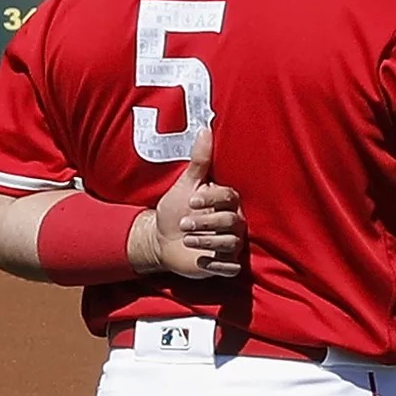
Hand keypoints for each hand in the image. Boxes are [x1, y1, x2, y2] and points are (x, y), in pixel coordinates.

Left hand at [137, 127, 245, 280]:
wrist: (162, 241)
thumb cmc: (176, 211)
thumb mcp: (185, 185)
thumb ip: (199, 160)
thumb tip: (206, 128)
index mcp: (226, 201)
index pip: (229, 197)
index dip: (212, 198)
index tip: (192, 201)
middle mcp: (233, 222)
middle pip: (232, 221)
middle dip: (207, 223)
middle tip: (184, 224)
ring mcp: (230, 244)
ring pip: (231, 244)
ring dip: (208, 242)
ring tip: (187, 240)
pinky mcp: (225, 264)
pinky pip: (230, 267)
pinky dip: (217, 265)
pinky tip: (201, 261)